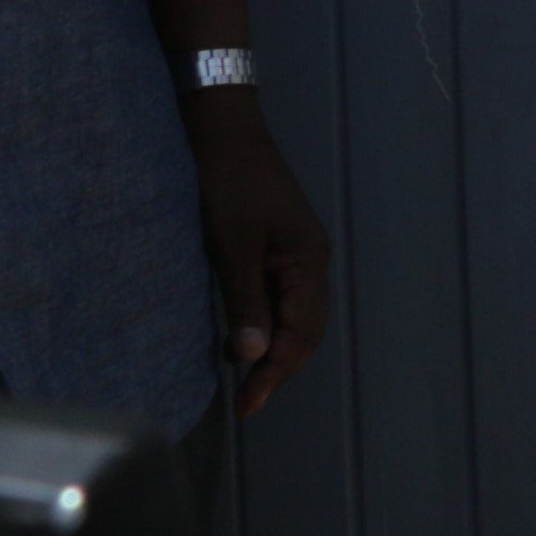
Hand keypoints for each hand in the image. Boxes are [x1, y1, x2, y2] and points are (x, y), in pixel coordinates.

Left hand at [183, 94, 334, 416]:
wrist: (224, 129)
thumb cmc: (227, 184)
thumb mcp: (232, 246)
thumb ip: (245, 301)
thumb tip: (253, 357)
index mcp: (309, 261)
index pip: (300, 333)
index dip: (275, 372)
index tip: (246, 405)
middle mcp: (312, 260)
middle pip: (305, 330)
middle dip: (279, 369)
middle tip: (246, 404)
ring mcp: (296, 253)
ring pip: (294, 316)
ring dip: (273, 350)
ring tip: (244, 381)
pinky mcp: (277, 247)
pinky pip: (279, 299)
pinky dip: (265, 326)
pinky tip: (238, 340)